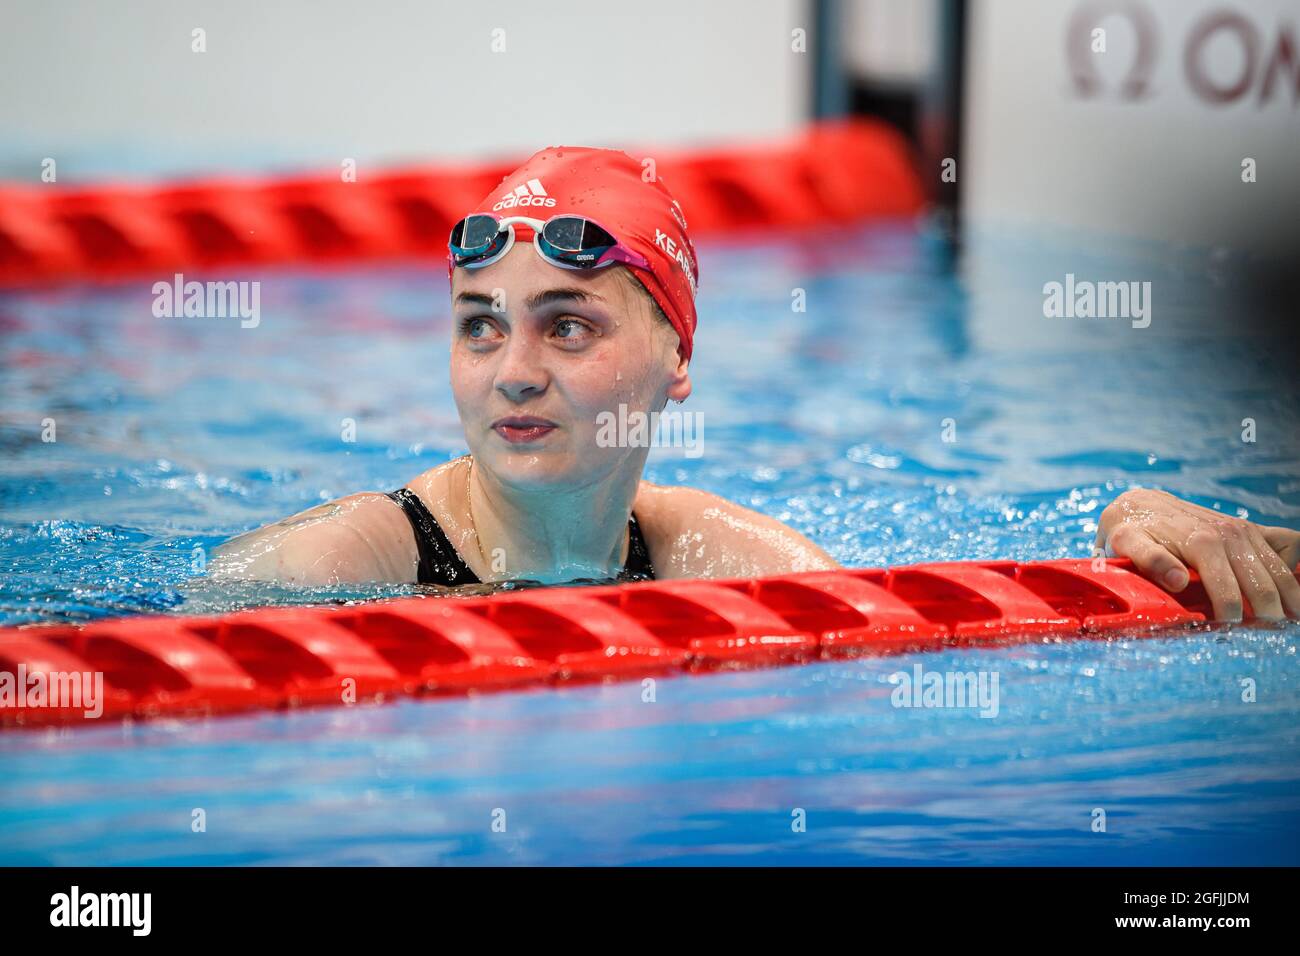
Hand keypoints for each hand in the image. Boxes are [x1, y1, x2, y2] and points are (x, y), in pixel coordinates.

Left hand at [1096, 489, 1299, 620]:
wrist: (1142, 505)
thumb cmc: (1132, 530)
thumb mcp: (1127, 544)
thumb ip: (1150, 561)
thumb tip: (1178, 581)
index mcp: (1203, 543)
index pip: (1229, 593)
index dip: (1232, 618)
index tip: (1229, 633)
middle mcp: (1229, 534)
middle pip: (1263, 585)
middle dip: (1268, 614)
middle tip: (1266, 634)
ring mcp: (1243, 530)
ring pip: (1280, 570)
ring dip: (1289, 597)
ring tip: (1290, 619)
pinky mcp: (1250, 528)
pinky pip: (1288, 543)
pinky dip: (1292, 566)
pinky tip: (1286, 585)